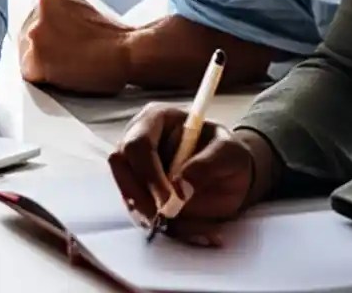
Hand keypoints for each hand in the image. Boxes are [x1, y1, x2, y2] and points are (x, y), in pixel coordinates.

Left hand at [19, 0, 133, 93]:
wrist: (129, 52)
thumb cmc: (116, 38)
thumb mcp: (83, 10)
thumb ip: (60, 16)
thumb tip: (46, 33)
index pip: (33, 17)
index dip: (47, 36)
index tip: (60, 44)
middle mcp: (38, 7)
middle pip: (26, 34)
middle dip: (42, 49)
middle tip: (65, 59)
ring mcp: (34, 33)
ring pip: (26, 54)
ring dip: (43, 64)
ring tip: (68, 68)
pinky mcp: (34, 58)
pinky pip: (30, 74)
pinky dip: (44, 80)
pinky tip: (64, 76)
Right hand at [107, 104, 257, 245]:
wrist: (230, 173)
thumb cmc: (228, 154)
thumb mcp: (229, 153)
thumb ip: (208, 165)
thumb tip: (180, 187)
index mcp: (156, 119)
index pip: (138, 144)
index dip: (149, 173)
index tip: (169, 200)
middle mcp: (137, 139)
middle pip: (121, 166)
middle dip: (141, 197)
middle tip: (166, 219)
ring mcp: (134, 166)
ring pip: (127, 193)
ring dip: (151, 215)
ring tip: (188, 227)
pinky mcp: (138, 191)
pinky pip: (140, 212)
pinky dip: (163, 227)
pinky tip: (191, 230)